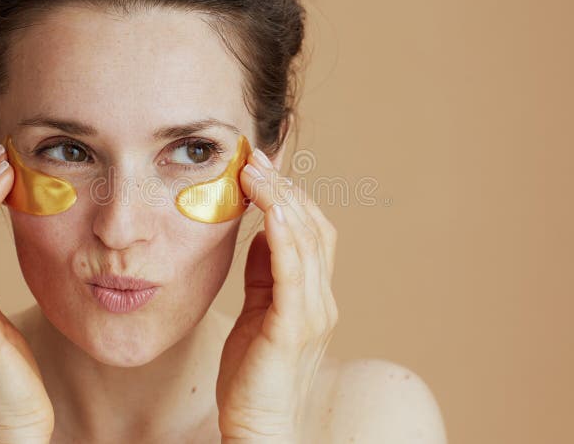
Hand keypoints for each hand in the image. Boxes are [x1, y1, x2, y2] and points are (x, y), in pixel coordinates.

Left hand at [216, 148, 337, 442]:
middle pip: (313, 228)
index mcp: (312, 295)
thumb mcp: (257, 311)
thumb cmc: (253, 374)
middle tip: (255, 158)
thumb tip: (259, 231)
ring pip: (305, 242)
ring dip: (280, 201)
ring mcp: (311, 313)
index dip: (288, 195)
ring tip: (255, 172)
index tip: (260, 166)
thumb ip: (263, 273)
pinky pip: (292, 273)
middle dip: (283, 188)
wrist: (258, 427)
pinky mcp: (293, 328)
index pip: (310, 231)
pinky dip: (283, 237)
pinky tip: (269, 210)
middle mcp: (320, 299)